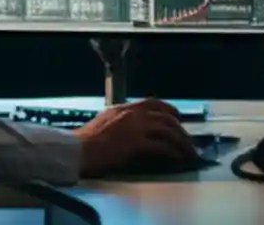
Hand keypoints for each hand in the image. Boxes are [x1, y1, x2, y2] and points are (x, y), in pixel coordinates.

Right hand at [73, 99, 198, 176]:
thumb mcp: (104, 123)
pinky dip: (173, 153)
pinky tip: (177, 159)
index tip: (177, 119)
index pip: (154, 103)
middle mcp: (132, 114)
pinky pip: (162, 147)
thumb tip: (135, 131)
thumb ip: (121, 122)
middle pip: (166, 118)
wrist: (76, 150)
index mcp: (124, 108)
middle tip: (188, 142)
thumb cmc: (85, 142)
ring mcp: (135, 128)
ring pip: (168, 131)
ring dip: (182, 143)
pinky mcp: (136, 143)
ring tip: (188, 153)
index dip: (170, 111)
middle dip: (181, 131)